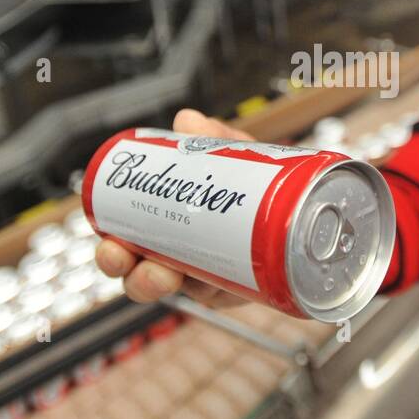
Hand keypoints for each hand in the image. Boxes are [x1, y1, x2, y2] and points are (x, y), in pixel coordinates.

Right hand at [94, 109, 252, 308]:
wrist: (308, 203)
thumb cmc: (261, 182)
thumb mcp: (235, 156)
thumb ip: (212, 139)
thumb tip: (187, 122)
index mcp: (168, 225)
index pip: (129, 243)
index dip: (112, 249)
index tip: (109, 243)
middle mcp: (182, 254)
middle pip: (139, 274)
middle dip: (126, 271)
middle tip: (125, 258)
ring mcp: (208, 273)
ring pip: (173, 290)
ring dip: (156, 284)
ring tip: (163, 275)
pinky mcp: (238, 287)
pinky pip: (217, 297)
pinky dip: (212, 291)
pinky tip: (210, 284)